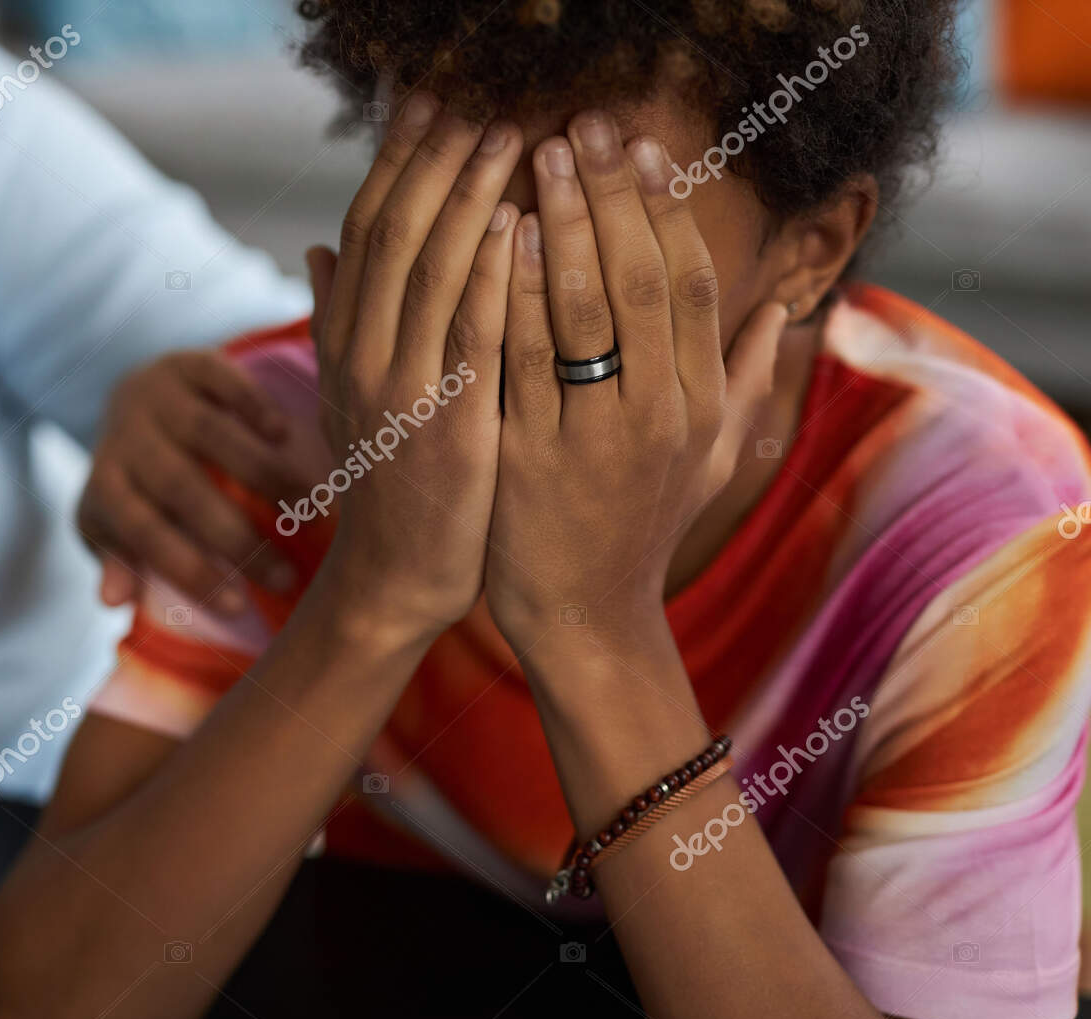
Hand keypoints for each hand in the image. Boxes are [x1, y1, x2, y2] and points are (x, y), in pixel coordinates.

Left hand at [78, 350, 311, 612]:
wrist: (133, 398)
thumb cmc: (135, 483)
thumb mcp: (113, 526)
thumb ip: (119, 560)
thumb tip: (113, 602)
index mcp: (105, 485)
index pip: (143, 533)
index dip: (188, 571)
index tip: (238, 609)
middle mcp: (127, 437)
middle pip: (181, 488)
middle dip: (236, 539)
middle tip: (286, 579)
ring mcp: (158, 396)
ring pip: (210, 435)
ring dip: (264, 476)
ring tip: (311, 514)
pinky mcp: (188, 363)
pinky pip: (222, 379)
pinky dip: (254, 406)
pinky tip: (287, 436)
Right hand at [304, 94, 521, 641]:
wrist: (391, 579)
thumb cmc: (386, 482)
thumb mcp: (347, 397)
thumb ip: (334, 320)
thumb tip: (313, 249)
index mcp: (341, 342)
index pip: (361, 228)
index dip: (393, 160)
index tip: (428, 103)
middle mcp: (361, 356)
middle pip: (393, 233)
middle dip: (436, 160)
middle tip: (478, 103)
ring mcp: (402, 391)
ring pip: (430, 270)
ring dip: (470, 195)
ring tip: (510, 137)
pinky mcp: (450, 428)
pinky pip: (472, 335)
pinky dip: (492, 274)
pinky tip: (518, 223)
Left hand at [483, 112, 787, 653]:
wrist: (587, 620)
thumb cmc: (641, 527)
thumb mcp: (712, 458)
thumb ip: (747, 379)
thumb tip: (789, 308)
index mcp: (703, 403)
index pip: (695, 282)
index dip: (665, 208)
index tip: (637, 150)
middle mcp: (662, 415)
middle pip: (645, 279)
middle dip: (611, 194)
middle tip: (580, 128)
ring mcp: (599, 438)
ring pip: (587, 311)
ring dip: (563, 224)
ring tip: (538, 158)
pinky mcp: (533, 459)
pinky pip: (525, 362)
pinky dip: (515, 294)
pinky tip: (500, 239)